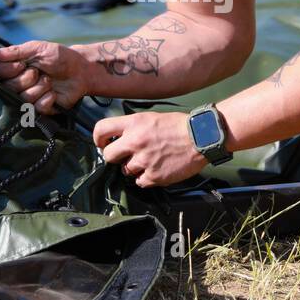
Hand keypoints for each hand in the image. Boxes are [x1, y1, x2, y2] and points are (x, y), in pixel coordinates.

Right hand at [0, 40, 90, 113]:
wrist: (80, 70)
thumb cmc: (59, 57)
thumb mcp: (38, 48)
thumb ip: (16, 51)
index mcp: (13, 68)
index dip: (9, 70)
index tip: (22, 64)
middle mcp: (17, 84)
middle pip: (9, 87)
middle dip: (27, 78)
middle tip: (38, 72)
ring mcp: (28, 98)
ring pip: (23, 98)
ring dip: (40, 87)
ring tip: (49, 81)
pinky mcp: (41, 109)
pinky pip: (37, 108)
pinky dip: (48, 98)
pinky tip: (54, 93)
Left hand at [92, 111, 209, 187]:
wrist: (201, 137)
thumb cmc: (179, 125)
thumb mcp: (152, 118)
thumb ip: (134, 127)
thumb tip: (120, 137)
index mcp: (134, 124)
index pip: (101, 129)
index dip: (98, 139)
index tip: (102, 144)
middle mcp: (135, 142)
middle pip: (108, 155)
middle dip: (115, 157)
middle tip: (126, 156)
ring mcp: (144, 161)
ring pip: (126, 170)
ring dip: (134, 168)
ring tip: (150, 160)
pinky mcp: (154, 176)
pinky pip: (140, 182)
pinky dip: (146, 178)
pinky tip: (157, 169)